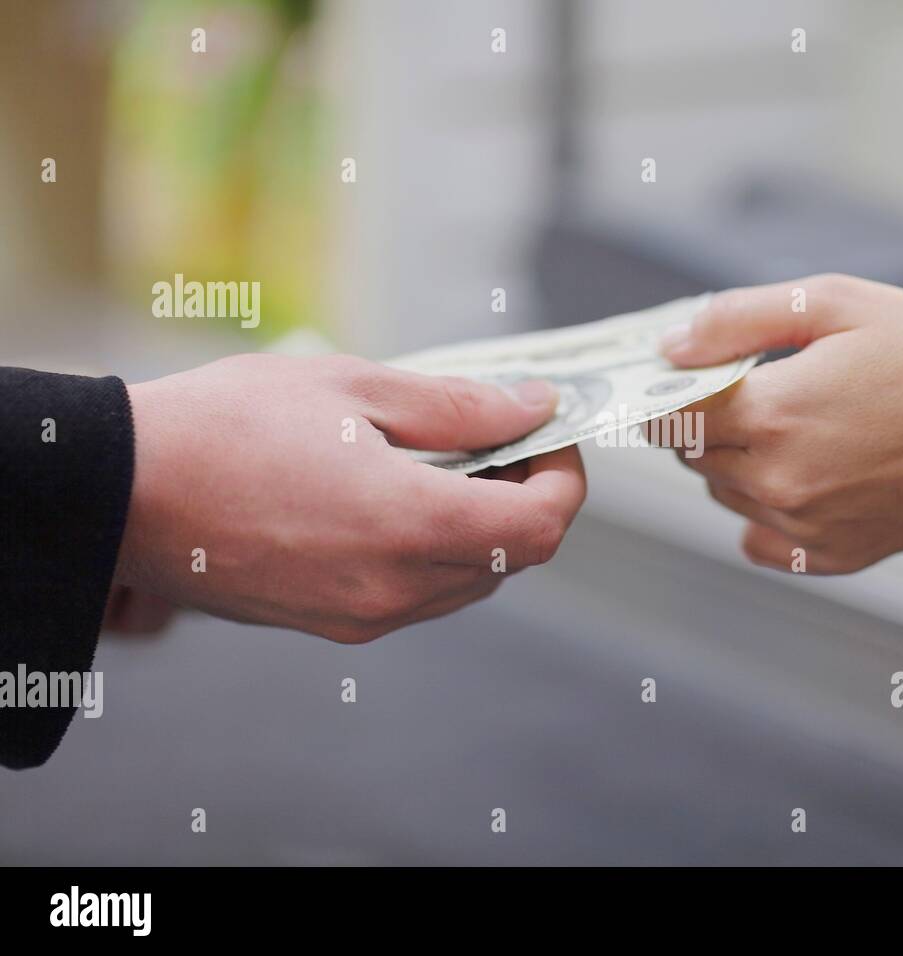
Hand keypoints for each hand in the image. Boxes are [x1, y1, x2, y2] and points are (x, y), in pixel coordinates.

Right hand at [114, 353, 583, 641]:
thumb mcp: (352, 388)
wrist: (120, 492)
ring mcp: (363, 617)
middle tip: (499, 437)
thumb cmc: (227, 425)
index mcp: (409, 526)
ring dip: (481, 526)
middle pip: (512, 558)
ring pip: (468, 581)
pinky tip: (399, 497)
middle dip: (525, 497)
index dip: (564, 480)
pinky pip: (418, 596)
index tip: (548, 434)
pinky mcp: (332, 626)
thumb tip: (534, 407)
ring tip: (445, 461)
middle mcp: (395, 589)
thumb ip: (459, 405)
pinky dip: (435, 550)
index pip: (540, 528)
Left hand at [657, 274, 902, 573]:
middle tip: (760, 387)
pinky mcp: (830, 556)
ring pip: (725, 493)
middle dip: (708, 420)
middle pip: (692, 454)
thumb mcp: (840, 304)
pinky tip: (811, 473)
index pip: (668, 414)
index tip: (686, 375)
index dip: (667, 390)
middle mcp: (778, 480)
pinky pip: (759, 538)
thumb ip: (739, 320)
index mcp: (772, 414)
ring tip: (803, 424)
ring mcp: (803, 525)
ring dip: (738, 460)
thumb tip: (670, 346)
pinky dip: (767, 509)